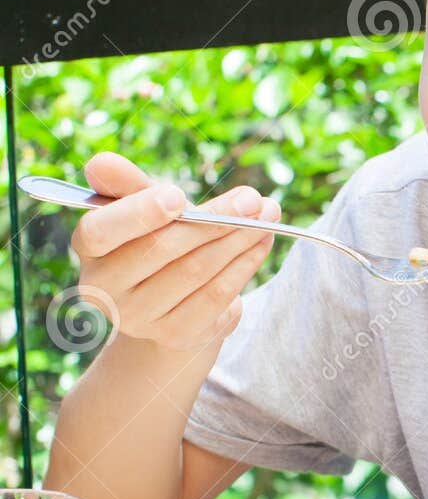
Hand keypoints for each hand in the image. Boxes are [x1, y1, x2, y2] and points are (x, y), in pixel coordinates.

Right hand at [71, 151, 282, 351]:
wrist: (166, 301)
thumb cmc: (152, 238)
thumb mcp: (140, 207)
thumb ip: (126, 184)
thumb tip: (101, 163)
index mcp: (88, 248)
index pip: (101, 230)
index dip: (140, 213)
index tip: (179, 194)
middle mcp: (104, 287)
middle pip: (162, 249)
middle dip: (215, 219)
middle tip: (253, 199)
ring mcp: (138, 317)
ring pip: (196, 271)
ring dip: (239, 240)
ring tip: (268, 215)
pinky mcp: (174, 335)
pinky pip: (215, 297)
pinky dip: (243, 266)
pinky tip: (261, 245)